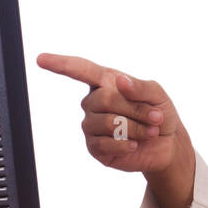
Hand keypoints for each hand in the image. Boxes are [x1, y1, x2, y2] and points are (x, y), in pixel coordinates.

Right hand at [36, 53, 189, 176]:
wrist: (167, 145)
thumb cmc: (159, 114)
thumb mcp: (157, 94)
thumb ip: (140, 86)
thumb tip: (119, 81)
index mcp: (105, 82)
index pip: (79, 69)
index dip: (60, 64)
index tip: (40, 59)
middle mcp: (93, 102)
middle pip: (103, 99)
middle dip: (135, 110)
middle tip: (154, 117)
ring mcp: (92, 125)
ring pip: (106, 122)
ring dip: (134, 128)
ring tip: (149, 131)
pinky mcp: (95, 147)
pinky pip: (104, 144)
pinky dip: (125, 144)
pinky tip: (134, 145)